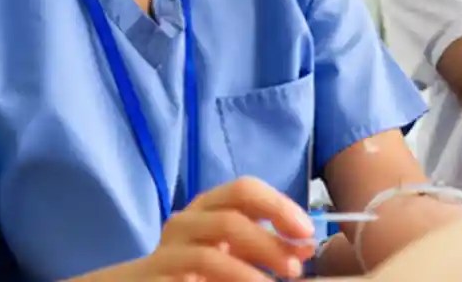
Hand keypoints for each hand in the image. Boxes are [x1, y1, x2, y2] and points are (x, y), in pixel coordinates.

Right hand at [77, 176, 317, 281]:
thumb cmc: (197, 266)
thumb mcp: (236, 251)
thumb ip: (268, 244)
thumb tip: (306, 245)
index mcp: (207, 206)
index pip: (244, 189)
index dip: (278, 206)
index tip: (305, 231)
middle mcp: (184, 222)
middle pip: (230, 219)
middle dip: (269, 244)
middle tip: (295, 268)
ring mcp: (166, 253)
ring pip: (209, 256)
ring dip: (248, 274)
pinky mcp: (155, 277)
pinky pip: (194, 277)